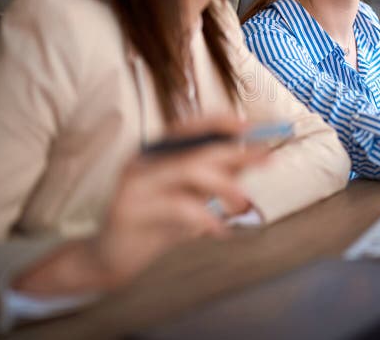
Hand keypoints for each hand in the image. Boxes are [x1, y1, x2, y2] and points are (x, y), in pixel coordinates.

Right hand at [86, 115, 267, 288]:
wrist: (112, 256)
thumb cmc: (157, 222)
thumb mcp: (191, 196)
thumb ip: (217, 177)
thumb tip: (255, 157)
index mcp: (157, 150)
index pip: (192, 127)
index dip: (222, 123)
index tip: (252, 127)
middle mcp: (144, 159)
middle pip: (198, 148)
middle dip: (237, 152)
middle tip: (268, 159)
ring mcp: (134, 182)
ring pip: (187, 170)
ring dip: (223, 184)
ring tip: (243, 204)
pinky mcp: (129, 208)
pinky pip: (176, 206)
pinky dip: (204, 216)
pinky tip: (218, 229)